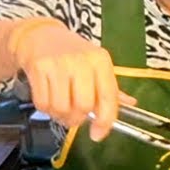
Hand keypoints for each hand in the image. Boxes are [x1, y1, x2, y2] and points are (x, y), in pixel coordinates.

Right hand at [11, 20, 133, 140]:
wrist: (39, 35)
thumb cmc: (71, 54)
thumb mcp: (95, 65)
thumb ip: (110, 88)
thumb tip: (130, 104)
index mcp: (100, 60)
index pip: (108, 97)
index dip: (105, 121)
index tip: (98, 134)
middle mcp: (81, 61)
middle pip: (83, 106)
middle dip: (77, 119)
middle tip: (73, 116)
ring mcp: (58, 63)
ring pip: (61, 108)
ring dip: (59, 115)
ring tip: (59, 105)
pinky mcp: (39, 68)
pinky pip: (43, 103)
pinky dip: (45, 108)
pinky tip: (48, 98)